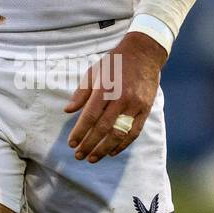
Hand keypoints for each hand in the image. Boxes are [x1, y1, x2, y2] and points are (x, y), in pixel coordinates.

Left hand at [63, 31, 165, 162]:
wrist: (143, 54)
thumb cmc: (114, 63)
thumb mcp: (93, 72)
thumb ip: (81, 93)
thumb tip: (68, 110)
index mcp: (105, 89)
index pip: (90, 116)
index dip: (80, 132)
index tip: (71, 144)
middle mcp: (121, 99)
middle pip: (103, 128)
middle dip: (89, 144)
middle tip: (78, 156)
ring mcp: (135, 105)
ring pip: (119, 134)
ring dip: (104, 149)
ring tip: (92, 158)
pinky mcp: (146, 110)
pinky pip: (134, 132)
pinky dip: (122, 144)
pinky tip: (112, 152)